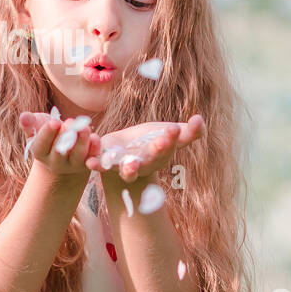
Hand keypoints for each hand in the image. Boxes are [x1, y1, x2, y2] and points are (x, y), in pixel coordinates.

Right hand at [19, 112, 100, 178]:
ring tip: (84, 127)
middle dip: (65, 136)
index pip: (42, 145)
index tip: (54, 122)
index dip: (48, 133)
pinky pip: (93, 158)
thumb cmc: (48, 133)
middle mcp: (56, 163)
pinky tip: (95, 137)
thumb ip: (30, 122)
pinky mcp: (88, 163)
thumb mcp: (37, 127)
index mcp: (40, 153)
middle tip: (70, 121)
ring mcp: (73, 165)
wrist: (65, 148)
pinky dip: (95, 148)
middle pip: (60, 152)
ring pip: (78, 155)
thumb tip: (24, 116)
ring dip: (82, 141)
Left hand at [86, 115, 205, 183]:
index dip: (173, 138)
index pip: (170, 146)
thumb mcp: (171, 134)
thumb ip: (189, 131)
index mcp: (161, 154)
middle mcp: (145, 164)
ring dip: (129, 170)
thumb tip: (201, 119)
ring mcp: (125, 166)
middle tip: (163, 141)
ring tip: (130, 166)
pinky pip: (102, 166)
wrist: (125, 152)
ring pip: (128, 172)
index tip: (175, 127)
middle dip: (158, 150)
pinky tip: (90, 161)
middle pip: (153, 159)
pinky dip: (96, 164)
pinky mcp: (106, 164)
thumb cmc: (152, 141)